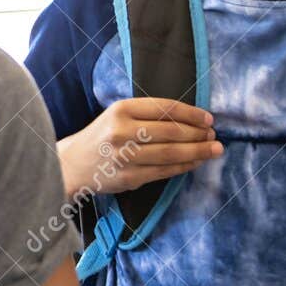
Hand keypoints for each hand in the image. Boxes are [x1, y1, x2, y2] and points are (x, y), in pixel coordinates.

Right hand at [58, 98, 221, 201]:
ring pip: (171, 153)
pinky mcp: (129, 177)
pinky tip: (195, 162)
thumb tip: (190, 120)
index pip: (166, 108)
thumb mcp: (118, 115)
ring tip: (214, 149)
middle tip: (214, 135)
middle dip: (199, 134)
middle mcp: (122, 132)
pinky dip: (184, 166)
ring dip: (198, 151)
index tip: (208, 119)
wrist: (71, 165)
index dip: (192, 113)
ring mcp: (125, 156)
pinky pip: (164, 171)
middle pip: (172, 132)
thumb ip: (148, 115)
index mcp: (121, 110)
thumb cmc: (101, 137)